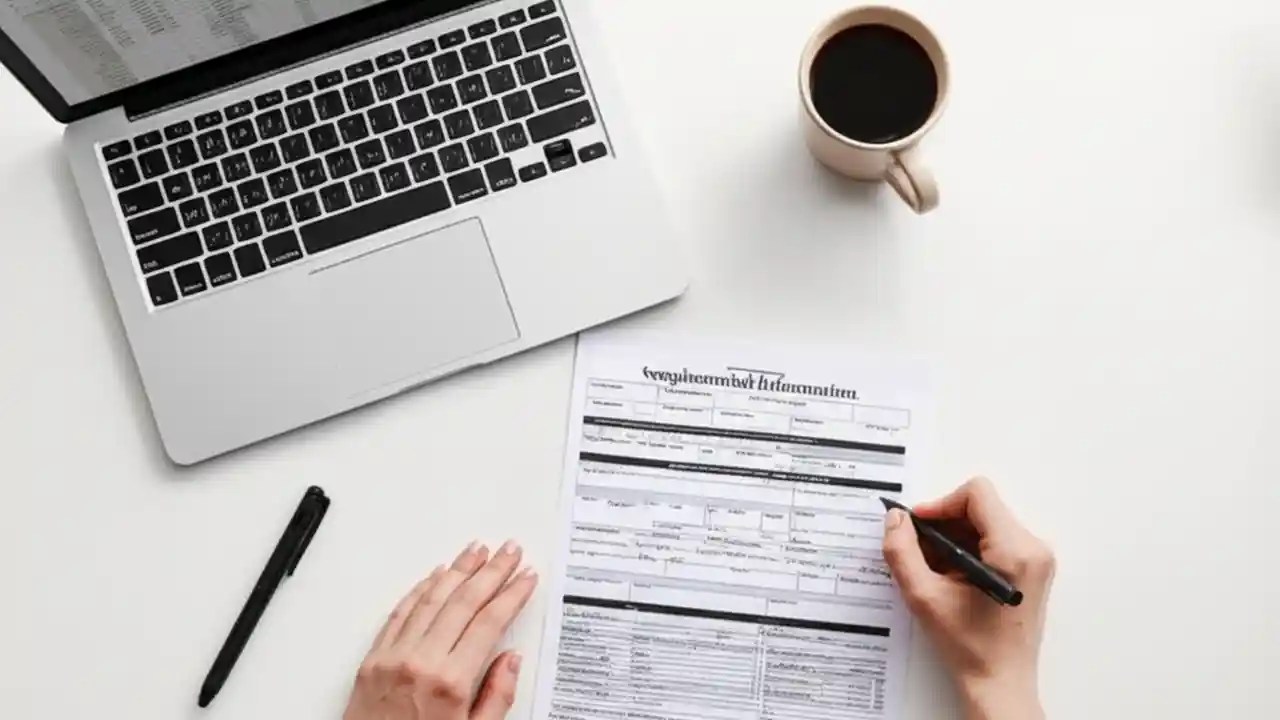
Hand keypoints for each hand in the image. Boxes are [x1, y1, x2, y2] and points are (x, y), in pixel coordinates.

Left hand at [342, 541, 538, 719]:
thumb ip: (496, 698)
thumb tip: (511, 660)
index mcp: (450, 682)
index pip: (489, 622)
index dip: (511, 595)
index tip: (526, 578)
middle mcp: (420, 661)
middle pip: (463, 601)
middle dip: (491, 571)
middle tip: (509, 551)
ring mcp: (392, 657)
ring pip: (431, 598)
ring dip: (458, 570)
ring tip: (477, 551)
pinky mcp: (372, 660)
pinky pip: (399, 613)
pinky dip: (420, 589)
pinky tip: (435, 576)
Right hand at [882, 478, 1054, 719]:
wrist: (1000, 682)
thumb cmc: (971, 647)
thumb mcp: (924, 597)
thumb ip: (902, 552)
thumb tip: (896, 520)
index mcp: (1014, 550)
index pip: (976, 494)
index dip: (940, 504)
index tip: (918, 526)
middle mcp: (1033, 548)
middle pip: (981, 508)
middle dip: (945, 524)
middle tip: (921, 552)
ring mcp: (1036, 559)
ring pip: (986, 522)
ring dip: (954, 538)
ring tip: (936, 569)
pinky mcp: (1031, 568)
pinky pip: (995, 540)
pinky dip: (968, 549)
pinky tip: (952, 576)